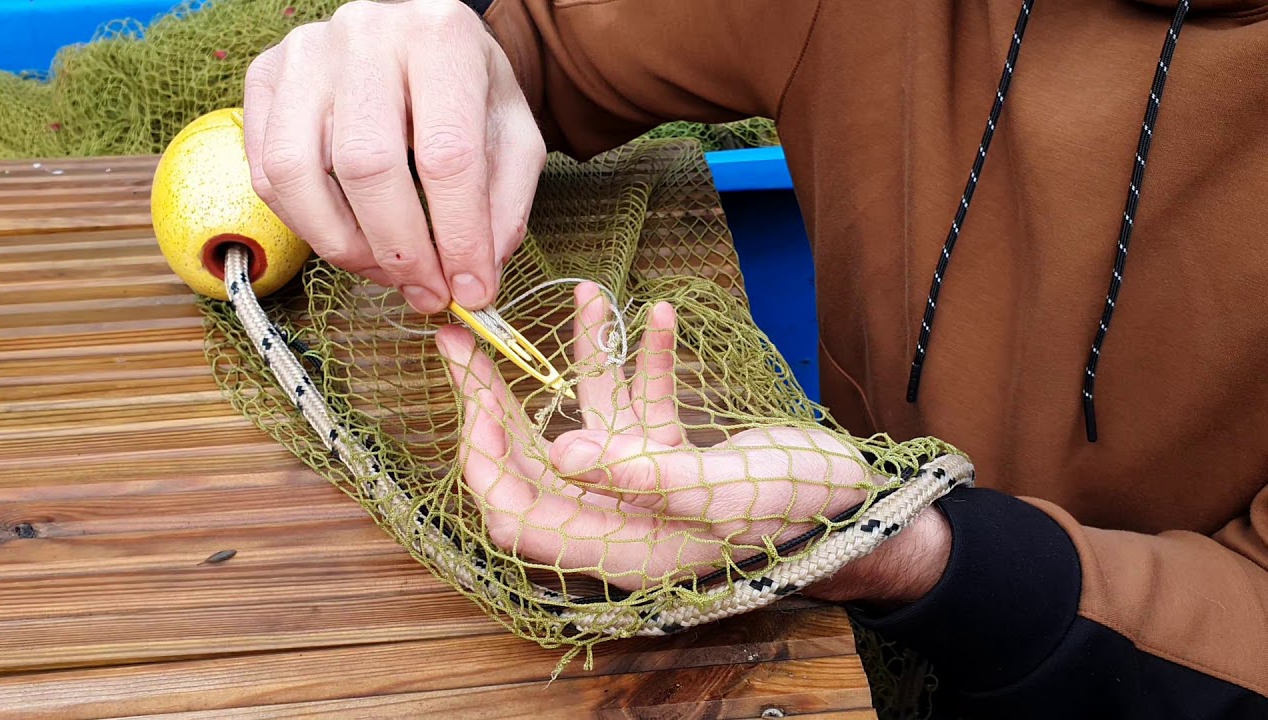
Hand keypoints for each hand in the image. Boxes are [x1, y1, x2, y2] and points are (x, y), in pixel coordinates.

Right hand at [242, 0, 545, 312]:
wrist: (418, 38)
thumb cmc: (467, 90)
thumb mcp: (512, 137)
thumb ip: (504, 207)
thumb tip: (473, 279)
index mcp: (441, 38)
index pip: (447, 155)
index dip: (458, 235)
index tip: (470, 288)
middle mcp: (365, 34)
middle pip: (366, 165)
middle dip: (399, 249)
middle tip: (426, 291)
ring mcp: (305, 53)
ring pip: (297, 172)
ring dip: (343, 244)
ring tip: (385, 270)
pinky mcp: (264, 76)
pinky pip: (265, 173)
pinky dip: (305, 224)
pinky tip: (348, 237)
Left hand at [434, 282, 947, 599]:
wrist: (858, 503)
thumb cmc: (797, 508)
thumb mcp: (716, 492)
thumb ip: (638, 473)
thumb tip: (559, 451)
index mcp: (618, 548)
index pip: (517, 516)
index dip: (486, 461)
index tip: (474, 397)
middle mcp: (618, 517)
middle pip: (532, 460)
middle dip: (498, 397)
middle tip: (463, 334)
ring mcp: (643, 483)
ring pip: (587, 419)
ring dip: (583, 356)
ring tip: (583, 290)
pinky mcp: (674, 455)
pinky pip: (644, 403)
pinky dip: (647, 361)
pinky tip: (661, 314)